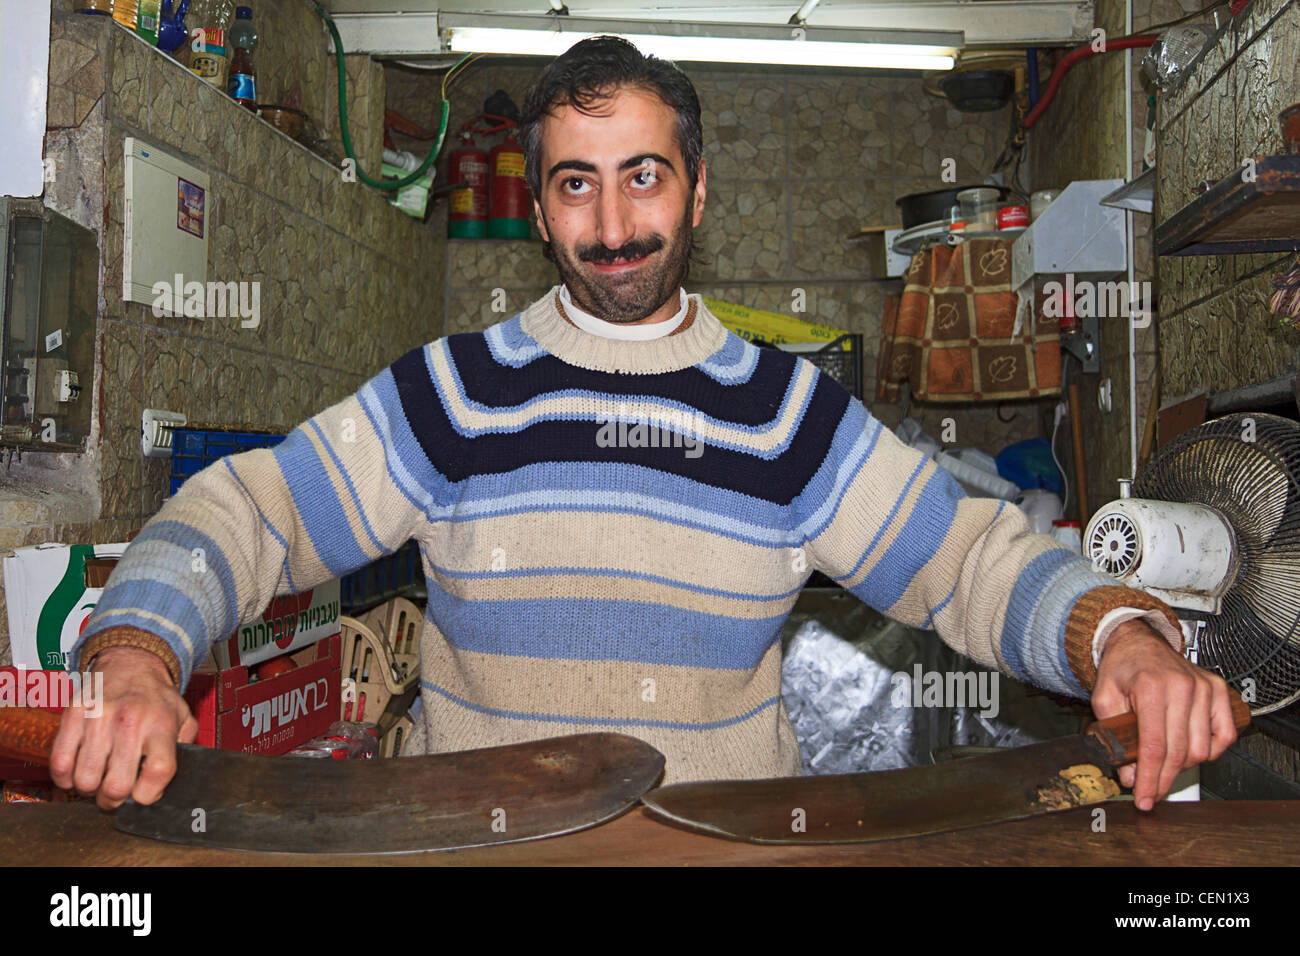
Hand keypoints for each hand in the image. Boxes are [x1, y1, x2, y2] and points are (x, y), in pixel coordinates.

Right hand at [48, 644, 197, 809]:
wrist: (131, 663)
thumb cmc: (156, 698)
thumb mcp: (182, 718)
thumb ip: (184, 749)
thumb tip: (173, 783)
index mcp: (160, 725)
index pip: (158, 772)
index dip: (149, 795)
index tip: (144, 795)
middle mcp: (130, 722)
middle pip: (116, 786)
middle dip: (114, 800)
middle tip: (114, 794)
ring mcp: (98, 719)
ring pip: (85, 780)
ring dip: (89, 789)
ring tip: (97, 779)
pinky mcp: (72, 715)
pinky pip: (59, 763)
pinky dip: (65, 777)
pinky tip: (77, 771)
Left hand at [1092, 620, 1237, 810]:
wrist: (1137, 642)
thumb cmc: (1121, 668)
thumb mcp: (1103, 698)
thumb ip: (1113, 737)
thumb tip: (1129, 775)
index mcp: (1150, 687)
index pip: (1154, 747)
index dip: (1149, 779)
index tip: (1143, 798)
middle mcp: (1182, 686)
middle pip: (1178, 753)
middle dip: (1163, 779)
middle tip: (1150, 791)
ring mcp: (1204, 688)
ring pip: (1202, 749)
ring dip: (1183, 766)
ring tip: (1164, 763)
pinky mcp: (1218, 690)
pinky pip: (1225, 735)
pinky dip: (1210, 751)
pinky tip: (1190, 751)